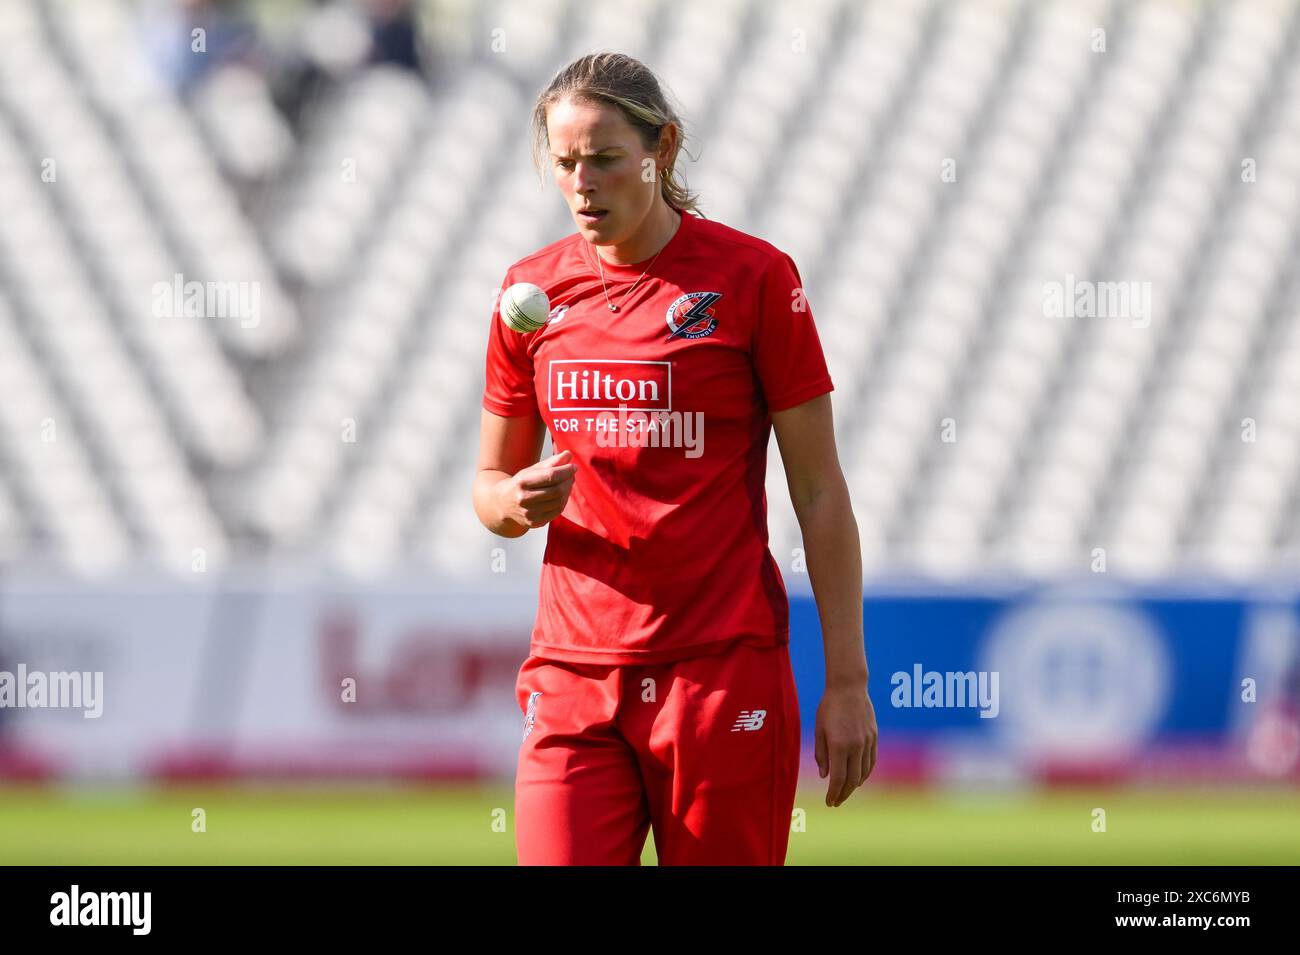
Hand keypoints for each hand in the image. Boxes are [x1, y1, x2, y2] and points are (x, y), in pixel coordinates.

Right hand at [498, 449, 576, 529]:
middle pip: (556, 490)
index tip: (573, 467)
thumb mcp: (532, 470)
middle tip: (572, 475)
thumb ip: (551, 462)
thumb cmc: (521, 484)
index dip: (565, 471)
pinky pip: (557, 512)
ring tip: (567, 483)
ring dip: (567, 491)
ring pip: (559, 502)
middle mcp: (524, 499)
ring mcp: (529, 513)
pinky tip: (562, 495)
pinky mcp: (534, 523)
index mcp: (522, 482)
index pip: (550, 476)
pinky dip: (563, 502)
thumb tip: (568, 455)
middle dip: (568, 481)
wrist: (503, 504)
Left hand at [814, 682, 877, 806]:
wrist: (849, 687)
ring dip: (855, 786)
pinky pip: (871, 761)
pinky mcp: (874, 737)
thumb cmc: (829, 707)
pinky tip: (859, 778)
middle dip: (843, 794)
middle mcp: (855, 746)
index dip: (833, 793)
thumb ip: (821, 754)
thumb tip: (825, 776)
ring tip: (845, 792)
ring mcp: (867, 742)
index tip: (829, 802)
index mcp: (839, 745)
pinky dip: (865, 773)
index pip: (838, 778)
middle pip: (852, 780)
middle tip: (836, 802)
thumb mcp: (819, 730)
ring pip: (863, 773)